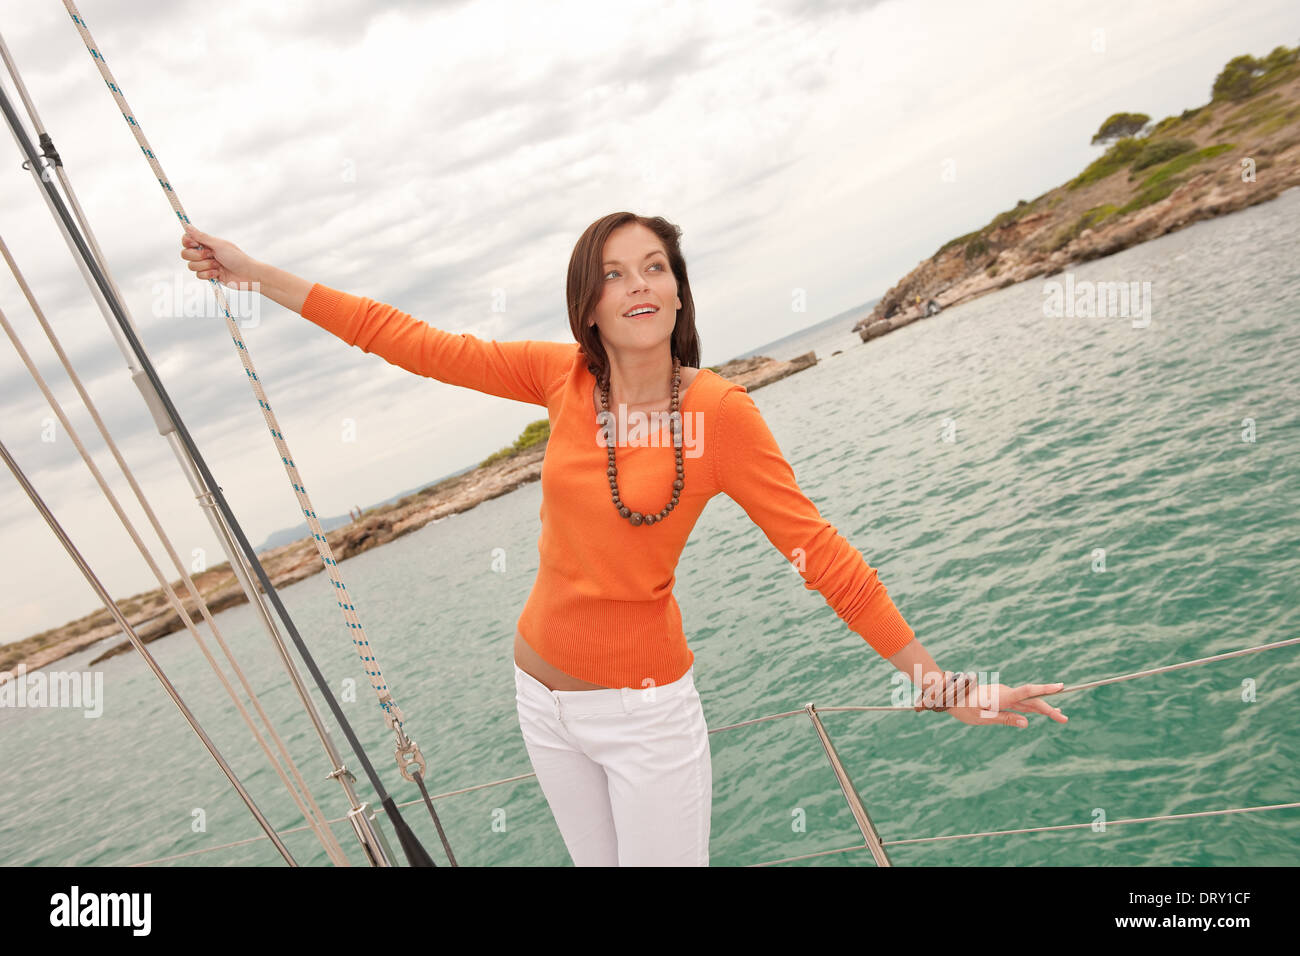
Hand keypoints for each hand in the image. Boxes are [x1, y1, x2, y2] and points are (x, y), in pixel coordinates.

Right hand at [180, 224, 259, 288]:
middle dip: (197, 256)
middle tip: (211, 255)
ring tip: (218, 266)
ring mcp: (206, 265)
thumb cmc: (236, 257)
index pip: (187, 240)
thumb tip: (187, 226)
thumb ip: (202, 237)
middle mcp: (204, 253)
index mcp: (206, 243)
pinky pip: (198, 275)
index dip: (187, 242)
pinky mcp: (209, 275)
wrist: (248, 275)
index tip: (195, 243)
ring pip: (191, 266)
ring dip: (205, 266)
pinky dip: (208, 274)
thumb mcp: (218, 245)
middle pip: (185, 254)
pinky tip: (219, 274)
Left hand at [944, 679, 1067, 728]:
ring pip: (1027, 701)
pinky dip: (1031, 707)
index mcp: (1001, 697)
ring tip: (1059, 714)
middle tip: (1065, 719)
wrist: (949, 695)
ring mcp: (1003, 694)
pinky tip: (1039, 711)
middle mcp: (1005, 693)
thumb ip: (1005, 719)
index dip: (1044, 690)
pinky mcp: (1000, 696)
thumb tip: (1027, 722)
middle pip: (1031, 700)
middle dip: (1049, 708)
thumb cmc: (963, 707)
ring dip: (1043, 708)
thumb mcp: (982, 718)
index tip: (1060, 686)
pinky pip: (1019, 702)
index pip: (1027, 693)